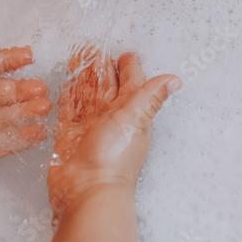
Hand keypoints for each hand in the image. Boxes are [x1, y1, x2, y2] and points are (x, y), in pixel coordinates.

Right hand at [47, 46, 180, 212]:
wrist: (87, 191)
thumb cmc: (113, 159)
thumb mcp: (134, 120)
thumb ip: (150, 97)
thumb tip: (175, 81)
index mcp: (131, 112)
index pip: (131, 83)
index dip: (128, 68)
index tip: (125, 54)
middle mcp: (112, 118)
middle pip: (107, 86)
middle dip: (101, 68)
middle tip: (94, 49)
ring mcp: (90, 127)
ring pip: (87, 95)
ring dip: (83, 78)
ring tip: (78, 59)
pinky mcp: (70, 136)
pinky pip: (69, 110)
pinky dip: (68, 97)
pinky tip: (66, 85)